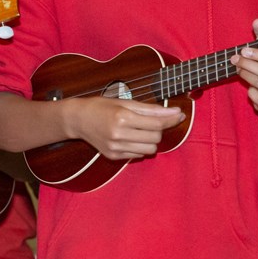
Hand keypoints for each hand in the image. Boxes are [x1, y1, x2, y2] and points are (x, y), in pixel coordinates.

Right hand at [67, 97, 184, 159]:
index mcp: (122, 117)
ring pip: (149, 149)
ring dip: (150, 140)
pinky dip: (140, 146)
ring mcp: (115, 147)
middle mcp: (119, 134)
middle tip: (151, 121)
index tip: (179, 114)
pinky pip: (138, 155)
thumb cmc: (101, 106)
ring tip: (140, 130)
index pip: (156, 124)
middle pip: (155, 138)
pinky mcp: (113, 156)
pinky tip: (130, 138)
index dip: (170, 119)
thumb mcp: (125, 102)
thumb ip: (151, 109)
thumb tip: (175, 113)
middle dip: (159, 130)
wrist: (78, 119)